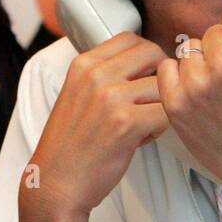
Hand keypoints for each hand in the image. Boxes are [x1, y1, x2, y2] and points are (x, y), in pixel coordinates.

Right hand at [23, 33, 168, 221]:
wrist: (55, 183)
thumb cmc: (69, 145)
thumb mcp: (77, 95)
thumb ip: (103, 74)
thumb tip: (141, 59)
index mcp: (83, 64)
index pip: (130, 38)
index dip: (145, 55)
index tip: (144, 74)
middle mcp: (96, 75)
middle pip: (152, 53)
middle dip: (160, 75)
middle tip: (151, 98)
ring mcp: (111, 98)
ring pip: (163, 86)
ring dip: (160, 105)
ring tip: (143, 124)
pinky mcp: (127, 123)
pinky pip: (166, 113)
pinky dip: (160, 128)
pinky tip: (142, 139)